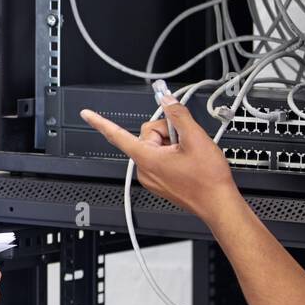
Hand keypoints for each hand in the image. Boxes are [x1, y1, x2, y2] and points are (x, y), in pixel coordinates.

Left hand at [80, 94, 239, 222]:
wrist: (218, 203)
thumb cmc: (207, 179)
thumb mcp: (195, 138)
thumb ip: (177, 115)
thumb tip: (167, 102)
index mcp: (147, 158)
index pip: (117, 135)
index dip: (100, 122)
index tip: (86, 115)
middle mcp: (144, 169)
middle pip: (147, 135)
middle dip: (167, 132)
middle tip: (185, 140)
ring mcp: (151, 177)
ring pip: (155, 146)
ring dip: (172, 144)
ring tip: (189, 154)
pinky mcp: (159, 181)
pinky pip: (160, 158)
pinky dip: (173, 154)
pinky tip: (187, 161)